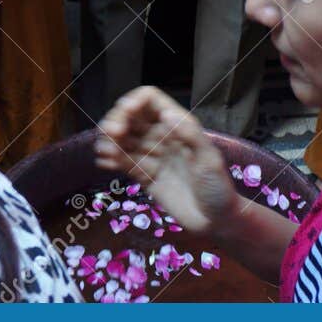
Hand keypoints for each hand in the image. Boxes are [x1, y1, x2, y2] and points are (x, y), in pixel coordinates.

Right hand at [94, 86, 236, 235]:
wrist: (215, 221)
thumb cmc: (217, 187)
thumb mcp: (209, 159)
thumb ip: (190, 135)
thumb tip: (165, 114)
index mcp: (179, 125)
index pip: (150, 101)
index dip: (134, 101)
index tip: (124, 114)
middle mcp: (162, 136)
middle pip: (132, 117)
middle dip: (116, 120)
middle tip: (111, 135)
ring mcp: (152, 155)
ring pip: (124, 139)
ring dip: (109, 140)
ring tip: (104, 151)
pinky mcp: (144, 175)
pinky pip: (124, 161)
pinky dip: (111, 159)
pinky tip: (104, 162)